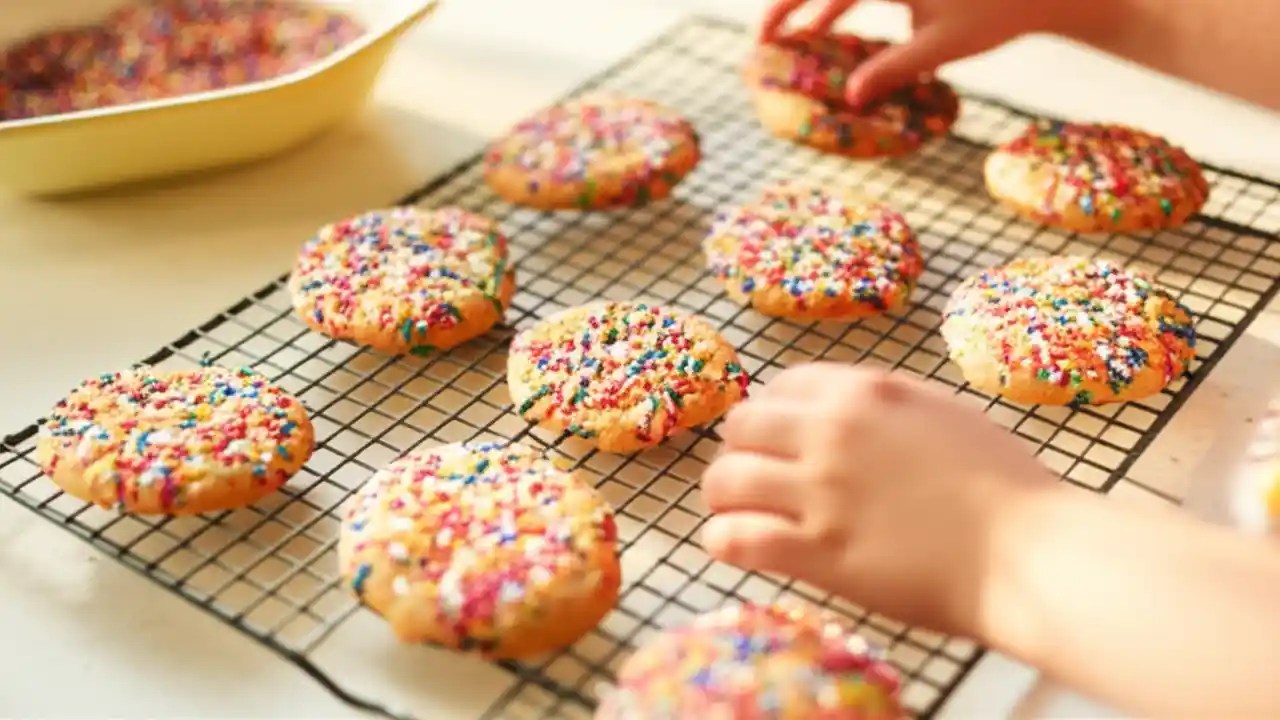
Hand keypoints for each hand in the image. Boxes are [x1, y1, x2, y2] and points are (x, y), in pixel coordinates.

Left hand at [700, 362, 1055, 640]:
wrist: (1030, 553)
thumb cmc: (1008, 488)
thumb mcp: (943, 415)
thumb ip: (884, 407)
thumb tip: (843, 412)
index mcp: (865, 392)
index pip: (781, 385)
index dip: (771, 413)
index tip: (774, 438)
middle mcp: (831, 432)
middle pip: (741, 426)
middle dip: (739, 450)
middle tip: (749, 477)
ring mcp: (820, 492)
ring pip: (725, 480)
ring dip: (722, 496)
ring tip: (733, 512)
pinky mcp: (817, 552)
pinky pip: (736, 538)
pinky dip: (724, 540)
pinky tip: (734, 545)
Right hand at [760, 0, 1076, 105]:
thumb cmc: (997, 14)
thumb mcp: (941, 46)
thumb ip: (892, 70)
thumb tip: (852, 101)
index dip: (784, 8)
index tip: (765, 39)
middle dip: (795, 5)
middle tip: (773, 39)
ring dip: (825, 6)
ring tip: (808, 37)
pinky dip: (851, 4)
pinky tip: (840, 27)